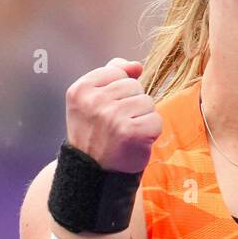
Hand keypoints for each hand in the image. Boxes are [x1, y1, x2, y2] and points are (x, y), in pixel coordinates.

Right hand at [65, 57, 162, 172]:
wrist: (94, 173)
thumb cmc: (96, 134)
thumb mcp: (92, 100)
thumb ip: (111, 75)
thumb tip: (137, 65)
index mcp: (80, 89)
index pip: (117, 71)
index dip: (119, 91)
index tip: (107, 110)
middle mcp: (94, 101)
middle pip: (134, 85)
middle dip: (132, 104)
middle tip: (117, 125)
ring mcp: (112, 117)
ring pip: (147, 101)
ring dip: (142, 118)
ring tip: (126, 133)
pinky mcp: (131, 132)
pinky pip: (156, 120)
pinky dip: (151, 132)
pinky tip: (136, 141)